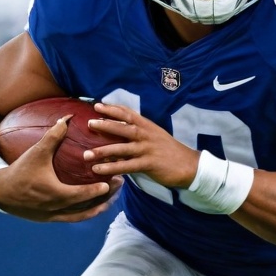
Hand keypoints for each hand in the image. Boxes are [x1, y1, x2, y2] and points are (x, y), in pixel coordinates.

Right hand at [0, 116, 117, 222]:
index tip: (112, 182)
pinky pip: (72, 218)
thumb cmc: (19, 170)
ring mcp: (53, 216)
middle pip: (87, 208)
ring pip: (81, 216)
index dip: (99, 190)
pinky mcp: (49, 219)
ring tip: (110, 198)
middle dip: (105, 198)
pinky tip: (94, 204)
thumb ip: (53, 136)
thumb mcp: (36, 152)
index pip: (82, 195)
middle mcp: (56, 209)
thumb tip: (67, 118)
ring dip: (97, 208)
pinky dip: (85, 212)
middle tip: (118, 185)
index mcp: (55, 194)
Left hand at [79, 100, 198, 188]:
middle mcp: (147, 135)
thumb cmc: (169, 151)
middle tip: (88, 123)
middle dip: (105, 125)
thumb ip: (139, 131)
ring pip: (122, 148)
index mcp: (148, 126)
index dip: (112, 109)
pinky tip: (98, 170)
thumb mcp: (155, 136)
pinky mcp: (149, 164)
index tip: (97, 105)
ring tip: (86, 154)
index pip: (128, 113)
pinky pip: (127, 166)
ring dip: (103, 151)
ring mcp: (148, 149)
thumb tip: (118, 128)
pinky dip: (112, 168)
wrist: (189, 165)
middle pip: (123, 128)